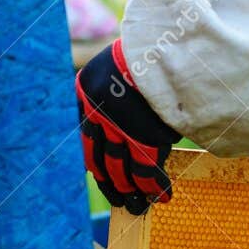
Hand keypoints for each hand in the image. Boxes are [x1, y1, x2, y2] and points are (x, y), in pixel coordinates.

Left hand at [76, 41, 180, 214]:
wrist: (164, 42)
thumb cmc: (150, 53)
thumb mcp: (120, 68)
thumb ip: (116, 95)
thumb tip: (123, 124)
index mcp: (85, 93)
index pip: (85, 139)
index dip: (94, 162)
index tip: (99, 175)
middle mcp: (96, 113)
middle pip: (99, 160)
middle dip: (111, 184)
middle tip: (122, 200)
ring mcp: (119, 127)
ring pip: (121, 168)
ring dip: (132, 190)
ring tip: (139, 205)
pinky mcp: (143, 136)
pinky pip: (146, 168)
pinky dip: (155, 185)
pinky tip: (162, 196)